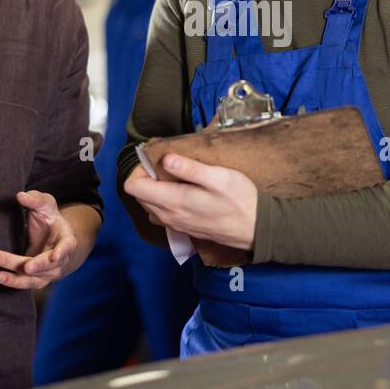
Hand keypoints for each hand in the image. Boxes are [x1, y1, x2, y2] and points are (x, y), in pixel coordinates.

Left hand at [0, 190, 91, 289]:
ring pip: (33, 278)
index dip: (62, 251)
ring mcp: (47, 273)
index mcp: (66, 241)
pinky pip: (24, 283)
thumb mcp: (47, 206)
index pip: (67, 246)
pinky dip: (12, 282)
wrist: (54, 242)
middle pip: (47, 265)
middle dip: (36, 266)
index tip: (56, 256)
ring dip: (17, 278)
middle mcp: (58, 261)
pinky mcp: (34, 279)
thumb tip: (20, 196)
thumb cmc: (50, 222)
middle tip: (25, 266)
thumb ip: (36, 199)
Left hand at [123, 155, 257, 249]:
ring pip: (150, 205)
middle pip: (140, 196)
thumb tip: (166, 159)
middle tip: (169, 165)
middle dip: (148, 178)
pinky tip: (185, 192)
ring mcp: (176, 225)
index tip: (156, 160)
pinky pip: (162, 214)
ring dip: (156, 190)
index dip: (140, 169)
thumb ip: (190, 169)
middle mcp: (169, 216)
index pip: (134, 187)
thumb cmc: (239, 200)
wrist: (255, 228)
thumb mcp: (219, 177)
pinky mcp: (184, 229)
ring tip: (177, 178)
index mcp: (173, 201)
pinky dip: (165, 201)